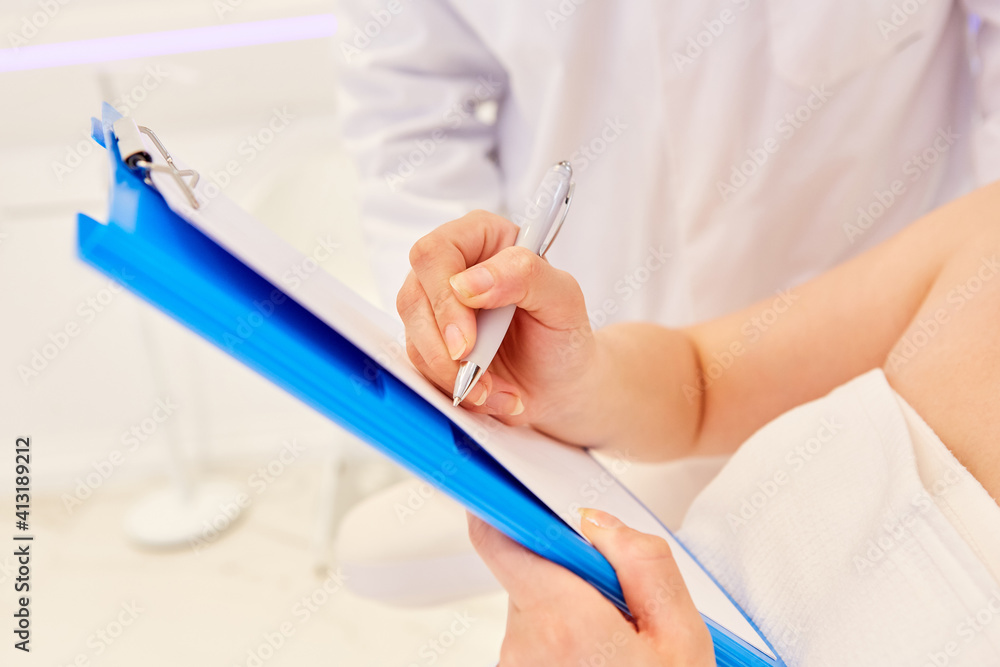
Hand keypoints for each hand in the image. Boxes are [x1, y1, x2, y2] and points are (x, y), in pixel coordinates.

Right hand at [398, 210, 597, 433]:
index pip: (437, 252)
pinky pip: (421, 368)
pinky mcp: (429, 345)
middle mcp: (451, 268)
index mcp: (483, 238)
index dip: (444, 296)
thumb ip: (524, 275)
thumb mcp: (563, 298)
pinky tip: (490, 394)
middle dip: (443, 344)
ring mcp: (434, 309)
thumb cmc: (564, 333)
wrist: (561, 384)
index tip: (468, 337)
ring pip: (413, 337)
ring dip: (452, 374)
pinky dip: (454, 389)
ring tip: (496, 389)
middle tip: (475, 370)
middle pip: (413, 296)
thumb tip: (467, 283)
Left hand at [468, 509, 714, 665]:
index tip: (512, 488)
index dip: (506, 507)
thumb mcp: (682, 638)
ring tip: (616, 647)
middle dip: (569, 574)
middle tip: (619, 604)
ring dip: (568, 613)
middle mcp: (523, 647)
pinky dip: (562, 643)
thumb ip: (641, 562)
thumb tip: (596, 521)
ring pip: (533, 609)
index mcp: (562, 622)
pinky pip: (533, 644)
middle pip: (528, 573)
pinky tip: (599, 664)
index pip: (499, 539)